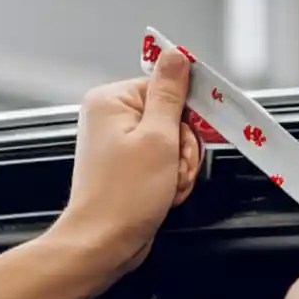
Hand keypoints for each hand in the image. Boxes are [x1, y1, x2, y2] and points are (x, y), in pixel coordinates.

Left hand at [56, 48, 202, 271]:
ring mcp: (120, 143)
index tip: (194, 134)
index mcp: (112, 100)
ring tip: (167, 184)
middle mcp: (111, 117)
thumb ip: (170, 93)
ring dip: (180, 166)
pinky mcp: (129, 166)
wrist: (104, 243)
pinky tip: (164, 193)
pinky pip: (165, 162)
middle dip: (184, 146)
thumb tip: (176, 55)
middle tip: (174, 166)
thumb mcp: (158, 137)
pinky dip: (171, 178)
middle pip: (174, 115)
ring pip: (174, 142)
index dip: (188, 112)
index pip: (167, 86)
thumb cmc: (124, 196)